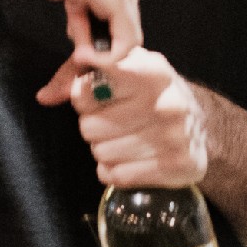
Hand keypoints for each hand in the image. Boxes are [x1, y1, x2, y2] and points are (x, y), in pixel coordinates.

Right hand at [0, 0, 140, 65]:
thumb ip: (74, 1)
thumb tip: (80, 27)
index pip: (117, 2)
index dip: (94, 23)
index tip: (74, 32)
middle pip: (123, 17)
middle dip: (94, 33)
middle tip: (71, 35)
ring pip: (125, 30)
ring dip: (94, 42)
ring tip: (69, 31)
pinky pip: (126, 41)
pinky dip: (106, 56)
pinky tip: (83, 54)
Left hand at [36, 47, 208, 188]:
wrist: (202, 125)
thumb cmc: (148, 93)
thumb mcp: (120, 69)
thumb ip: (78, 74)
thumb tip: (44, 96)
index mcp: (152, 70)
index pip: (92, 84)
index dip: (82, 94)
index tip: (88, 95)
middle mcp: (167, 102)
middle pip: (90, 126)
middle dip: (92, 126)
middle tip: (109, 122)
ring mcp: (174, 136)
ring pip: (101, 153)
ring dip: (103, 150)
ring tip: (121, 140)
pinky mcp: (177, 166)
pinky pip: (117, 176)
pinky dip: (114, 171)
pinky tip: (128, 159)